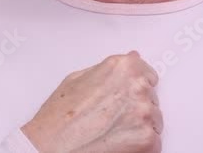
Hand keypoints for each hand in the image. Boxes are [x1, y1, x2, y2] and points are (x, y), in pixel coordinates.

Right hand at [21, 50, 163, 152]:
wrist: (48, 148)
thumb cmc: (57, 118)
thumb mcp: (77, 79)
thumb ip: (110, 68)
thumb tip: (131, 59)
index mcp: (124, 68)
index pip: (148, 75)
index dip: (136, 89)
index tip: (127, 98)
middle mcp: (137, 87)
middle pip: (151, 99)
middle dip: (135, 109)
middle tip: (110, 119)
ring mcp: (144, 113)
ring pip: (154, 121)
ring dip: (139, 128)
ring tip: (111, 133)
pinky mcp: (147, 139)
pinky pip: (154, 142)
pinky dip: (140, 147)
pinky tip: (117, 145)